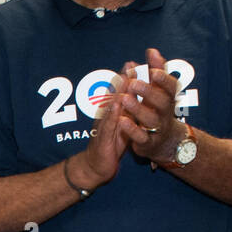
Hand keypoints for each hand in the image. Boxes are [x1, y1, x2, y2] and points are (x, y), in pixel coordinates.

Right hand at [70, 70, 130, 190]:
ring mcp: (103, 126)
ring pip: (111, 106)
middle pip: (114, 95)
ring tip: (126, 79)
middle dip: (122, 79)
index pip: (120, 93)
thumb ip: (127, 112)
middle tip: (130, 64)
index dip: (127, 78)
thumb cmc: (109, 146)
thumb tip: (136, 97)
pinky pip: (109, 124)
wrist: (95, 167)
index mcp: (112, 113)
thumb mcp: (121, 126)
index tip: (134, 63)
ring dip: (118, 92)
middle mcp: (106, 116)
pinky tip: (118, 103)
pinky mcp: (102, 138)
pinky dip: (113, 113)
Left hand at [118, 48, 182, 163]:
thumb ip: (156, 71)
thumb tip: (151, 51)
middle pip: (162, 102)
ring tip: (124, 99)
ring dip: (137, 109)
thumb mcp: (158, 91)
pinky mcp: (148, 143)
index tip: (153, 71)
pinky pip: (141, 137)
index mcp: (168, 97)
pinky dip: (132, 129)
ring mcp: (158, 128)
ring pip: (150, 119)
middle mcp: (166, 112)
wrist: (162, 141)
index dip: (164, 79)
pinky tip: (121, 120)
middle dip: (148, 92)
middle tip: (134, 83)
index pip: (171, 87)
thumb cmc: (157, 109)